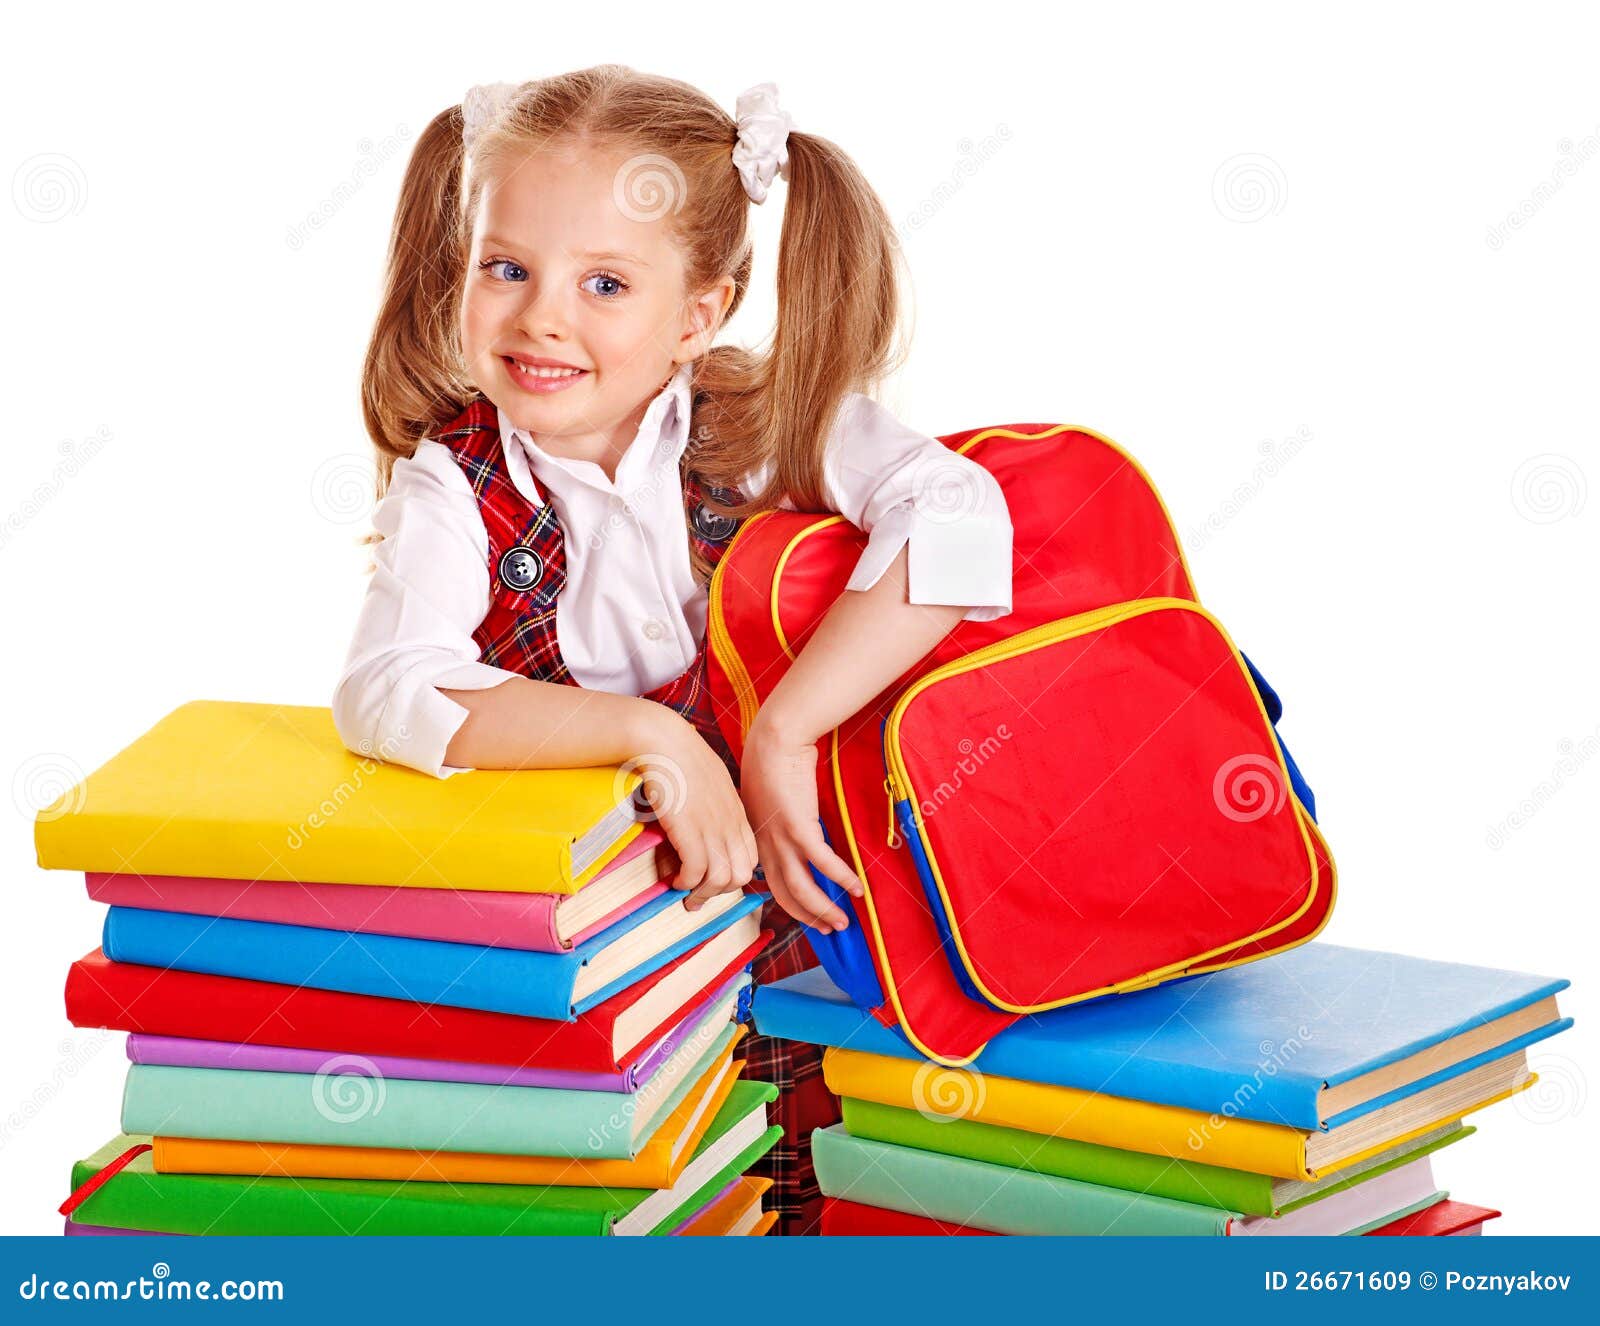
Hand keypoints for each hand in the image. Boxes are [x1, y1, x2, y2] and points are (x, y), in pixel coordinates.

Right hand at [633, 708, 758, 912]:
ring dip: (703, 893)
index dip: (734, 876)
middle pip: (743, 874)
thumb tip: (702, 819)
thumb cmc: (680, 755)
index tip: (714, 882)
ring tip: (685, 892)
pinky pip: (696, 872)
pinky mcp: (690, 830)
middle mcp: (729, 823)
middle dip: (721, 892)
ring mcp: (712, 827)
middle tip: (698, 895)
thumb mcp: (710, 780)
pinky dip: (686, 883)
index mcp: (736, 812)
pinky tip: (674, 879)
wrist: (664, 740)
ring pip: (722, 879)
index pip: (751, 857)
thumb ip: (715, 802)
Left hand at [738, 713, 864, 932]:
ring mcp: (780, 838)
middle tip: (832, 929)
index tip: (812, 918)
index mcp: (759, 841)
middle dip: (810, 917)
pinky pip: (822, 862)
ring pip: (802, 887)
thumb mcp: (769, 801)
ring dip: (825, 909)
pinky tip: (857, 888)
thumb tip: (799, 835)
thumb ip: (779, 824)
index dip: (793, 906)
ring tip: (844, 922)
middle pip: (787, 894)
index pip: (774, 885)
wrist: (775, 738)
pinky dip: (841, 878)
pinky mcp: (798, 826)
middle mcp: (766, 845)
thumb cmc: (774, 762)